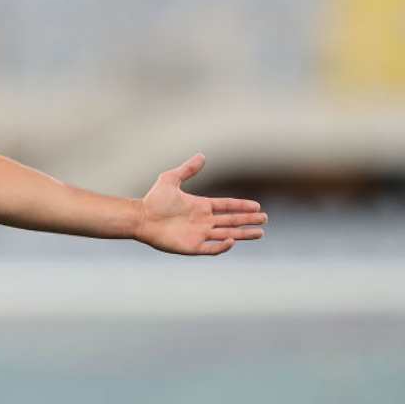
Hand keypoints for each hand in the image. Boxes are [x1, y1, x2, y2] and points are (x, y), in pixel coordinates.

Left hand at [136, 153, 266, 255]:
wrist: (140, 217)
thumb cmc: (153, 200)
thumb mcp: (170, 179)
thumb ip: (187, 169)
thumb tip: (202, 155)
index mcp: (201, 206)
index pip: (227, 206)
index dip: (242, 206)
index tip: (257, 206)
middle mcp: (203, 221)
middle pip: (231, 221)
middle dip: (248, 220)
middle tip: (264, 219)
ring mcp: (198, 234)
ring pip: (226, 235)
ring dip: (243, 234)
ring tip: (259, 233)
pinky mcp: (191, 247)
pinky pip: (210, 248)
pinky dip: (222, 246)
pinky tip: (233, 240)